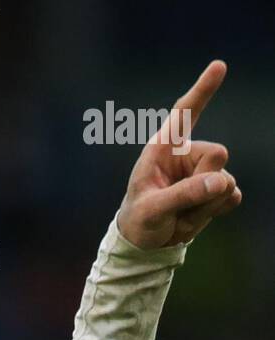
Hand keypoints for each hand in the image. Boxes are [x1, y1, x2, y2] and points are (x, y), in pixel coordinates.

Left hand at [116, 60, 241, 248]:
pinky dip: (214, 213)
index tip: (219, 66)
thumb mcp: (152, 210)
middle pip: (218, 154)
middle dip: (201, 185)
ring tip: (178, 214)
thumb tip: (221, 181)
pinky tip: (193, 217)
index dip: (202, 90)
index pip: (184, 113)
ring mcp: (205, 171)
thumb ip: (183, 194)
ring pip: (226, 182)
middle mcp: (188, 153)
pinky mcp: (218, 189)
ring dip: (203, 207)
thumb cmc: (140, 219)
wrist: (148, 242)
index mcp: (164, 147)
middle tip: (176, 204)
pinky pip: (231, 197)